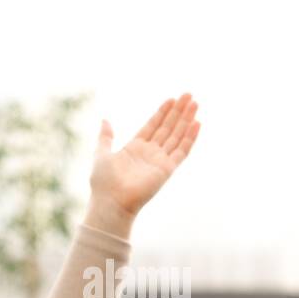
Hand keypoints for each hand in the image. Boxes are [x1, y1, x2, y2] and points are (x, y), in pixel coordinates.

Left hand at [86, 94, 200, 230]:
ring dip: (186, 120)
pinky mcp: (167, 170)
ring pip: (177, 136)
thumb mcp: (101, 153)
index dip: (162, 112)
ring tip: (195, 103)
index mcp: (135, 148)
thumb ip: (105, 137)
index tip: (172, 99)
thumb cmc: (103, 182)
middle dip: (178, 112)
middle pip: (168, 128)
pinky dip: (190, 138)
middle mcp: (150, 153)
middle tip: (189, 95)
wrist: (111, 202)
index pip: (153, 126)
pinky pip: (182, 151)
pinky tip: (197, 124)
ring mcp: (160, 161)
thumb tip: (105, 120)